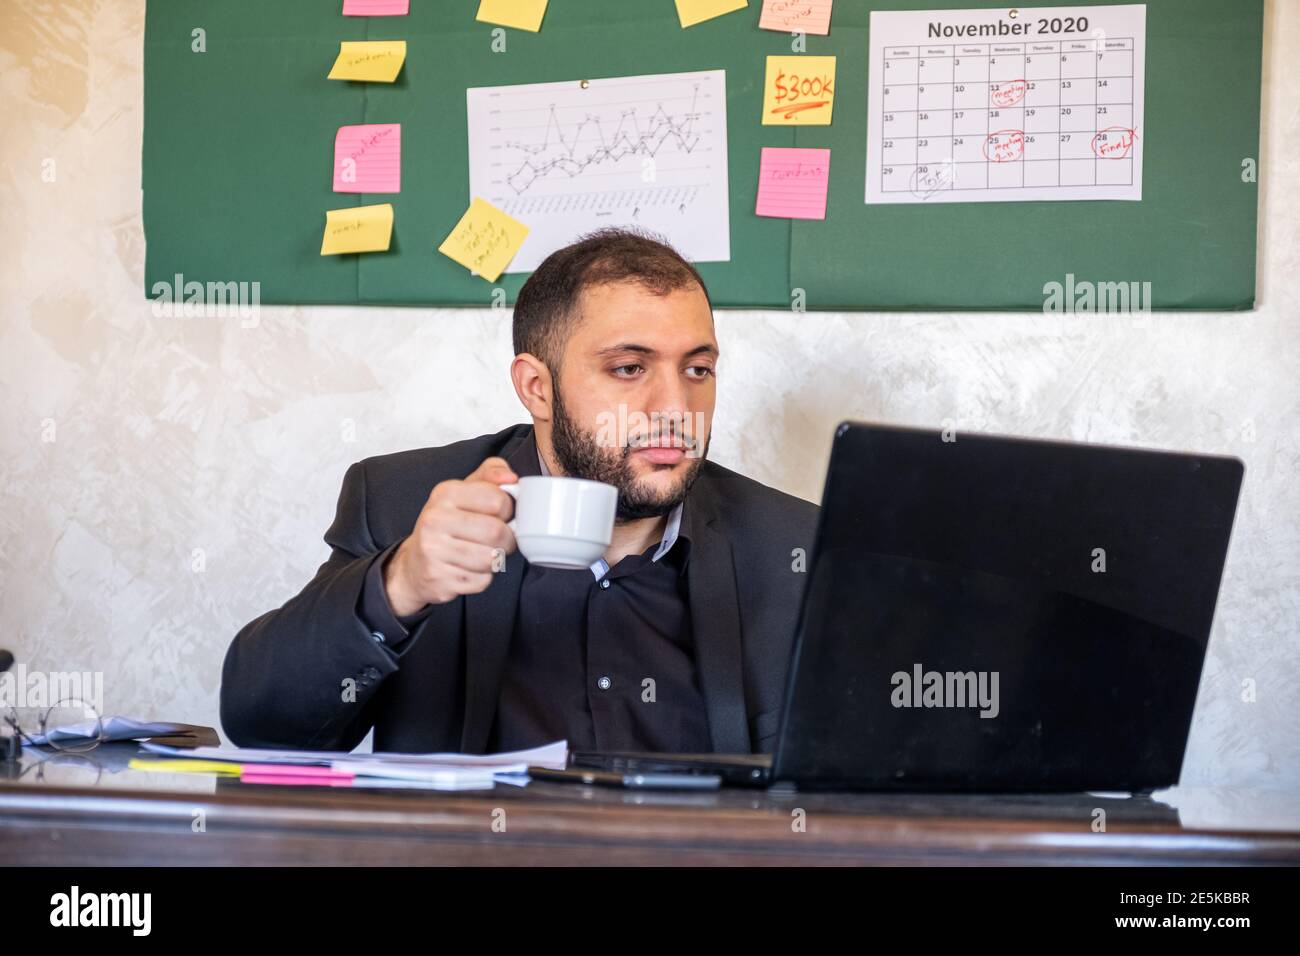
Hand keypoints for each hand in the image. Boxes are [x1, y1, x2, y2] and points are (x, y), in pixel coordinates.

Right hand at [383, 457, 517, 615]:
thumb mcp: (466, 491)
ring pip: (490, 559)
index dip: (508, 509)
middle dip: (507, 539)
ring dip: (495, 559)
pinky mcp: (438, 578)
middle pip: (496, 531)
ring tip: (484, 553)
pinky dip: (483, 578)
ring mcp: (433, 551)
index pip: (497, 500)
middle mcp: (435, 520)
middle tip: (501, 539)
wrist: (415, 563)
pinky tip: (469, 569)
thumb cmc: (448, 523)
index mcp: (445, 493)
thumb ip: (491, 474)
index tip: (501, 514)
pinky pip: (481, 581)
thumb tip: (511, 478)